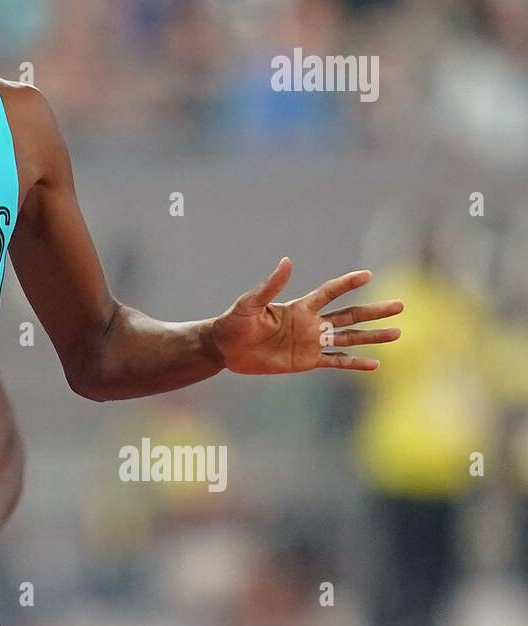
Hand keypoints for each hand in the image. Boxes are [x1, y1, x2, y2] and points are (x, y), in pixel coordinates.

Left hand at [208, 257, 402, 374]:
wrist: (225, 349)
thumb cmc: (234, 323)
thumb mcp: (250, 304)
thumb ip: (270, 286)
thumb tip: (287, 261)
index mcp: (299, 307)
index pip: (330, 292)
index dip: (347, 283)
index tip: (368, 274)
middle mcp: (310, 323)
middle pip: (349, 315)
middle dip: (374, 311)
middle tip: (400, 305)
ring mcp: (311, 343)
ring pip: (349, 338)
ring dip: (373, 336)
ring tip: (397, 332)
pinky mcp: (306, 361)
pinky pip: (336, 361)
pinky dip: (355, 362)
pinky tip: (375, 363)